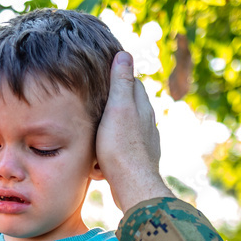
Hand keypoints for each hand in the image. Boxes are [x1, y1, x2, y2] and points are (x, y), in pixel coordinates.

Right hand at [96, 52, 172, 210]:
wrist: (132, 186)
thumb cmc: (121, 146)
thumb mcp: (118, 108)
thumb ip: (121, 83)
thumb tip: (125, 54)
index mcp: (142, 108)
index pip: (134, 84)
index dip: (120, 77)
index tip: (105, 74)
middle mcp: (147, 124)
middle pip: (130, 107)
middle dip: (114, 105)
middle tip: (94, 104)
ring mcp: (144, 144)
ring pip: (125, 131)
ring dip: (110, 130)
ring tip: (93, 132)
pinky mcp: (137, 162)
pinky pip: (121, 152)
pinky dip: (110, 152)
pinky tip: (99, 160)